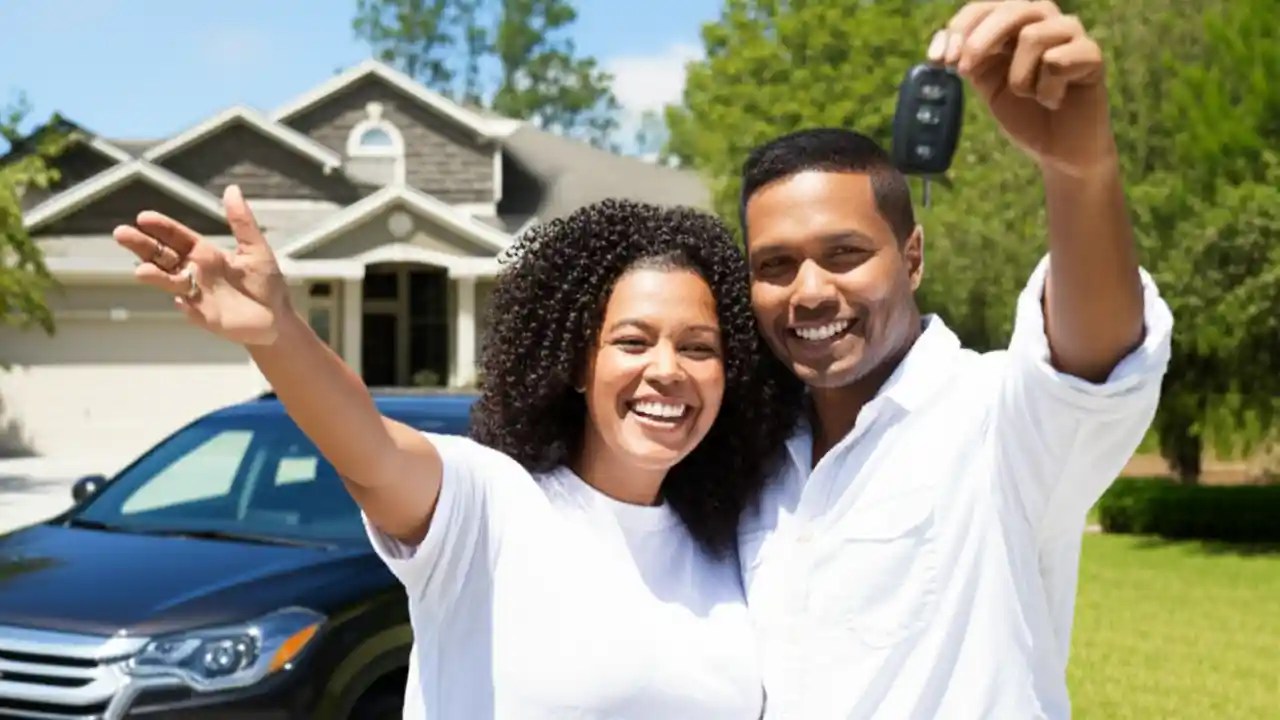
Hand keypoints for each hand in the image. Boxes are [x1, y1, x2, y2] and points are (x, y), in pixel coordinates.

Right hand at [114, 184, 290, 345]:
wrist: (276, 317)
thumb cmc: (265, 282)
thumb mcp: (256, 248)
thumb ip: (242, 222)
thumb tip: (232, 189)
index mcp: (205, 253)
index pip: (177, 237)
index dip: (161, 227)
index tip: (143, 217)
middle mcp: (194, 272)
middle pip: (162, 256)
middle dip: (142, 245)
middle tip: (121, 233)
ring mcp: (196, 294)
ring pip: (169, 281)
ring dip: (155, 276)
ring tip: (142, 271)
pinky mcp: (203, 316)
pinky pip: (190, 309)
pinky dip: (185, 304)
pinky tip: (181, 300)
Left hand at [929, 0, 1116, 176]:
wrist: (1059, 149)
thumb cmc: (1025, 112)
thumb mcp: (987, 85)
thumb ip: (970, 61)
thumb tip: (944, 46)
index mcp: (1015, 24)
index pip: (985, 7)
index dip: (960, 27)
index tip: (938, 59)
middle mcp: (1044, 20)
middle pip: (1010, 9)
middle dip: (979, 41)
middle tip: (964, 71)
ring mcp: (1071, 34)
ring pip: (1033, 35)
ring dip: (1020, 77)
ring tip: (1031, 95)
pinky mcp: (1092, 55)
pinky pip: (1057, 60)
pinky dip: (1046, 90)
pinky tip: (1055, 101)